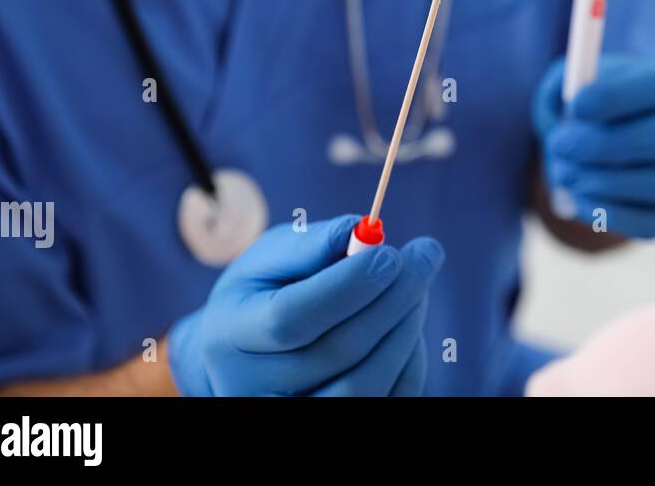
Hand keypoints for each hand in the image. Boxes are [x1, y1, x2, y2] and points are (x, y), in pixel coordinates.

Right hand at [167, 215, 443, 395]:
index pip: (289, 319)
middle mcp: (250, 387)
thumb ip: (308, 245)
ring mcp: (289, 413)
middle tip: (424, 256)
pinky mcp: (329, 425)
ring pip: (364, 383)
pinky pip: (387, 399)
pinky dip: (409, 359)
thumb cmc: (264, 293)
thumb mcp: (269, 259)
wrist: (247, 356)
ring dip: (404, 328)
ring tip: (417, 287)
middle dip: (392, 298)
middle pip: (336, 351)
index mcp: (229, 335)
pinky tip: (406, 323)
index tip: (389, 253)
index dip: (345, 287)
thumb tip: (358, 230)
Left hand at [533, 55, 654, 239]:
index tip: (576, 106)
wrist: (594, 145)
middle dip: (608, 144)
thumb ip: (562, 89)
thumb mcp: (571, 84)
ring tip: (563, 170)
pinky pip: (650, 223)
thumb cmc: (587, 107)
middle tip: (561, 144)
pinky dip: (607, 212)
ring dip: (605, 180)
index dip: (617, 97)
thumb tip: (562, 116)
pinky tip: (576, 195)